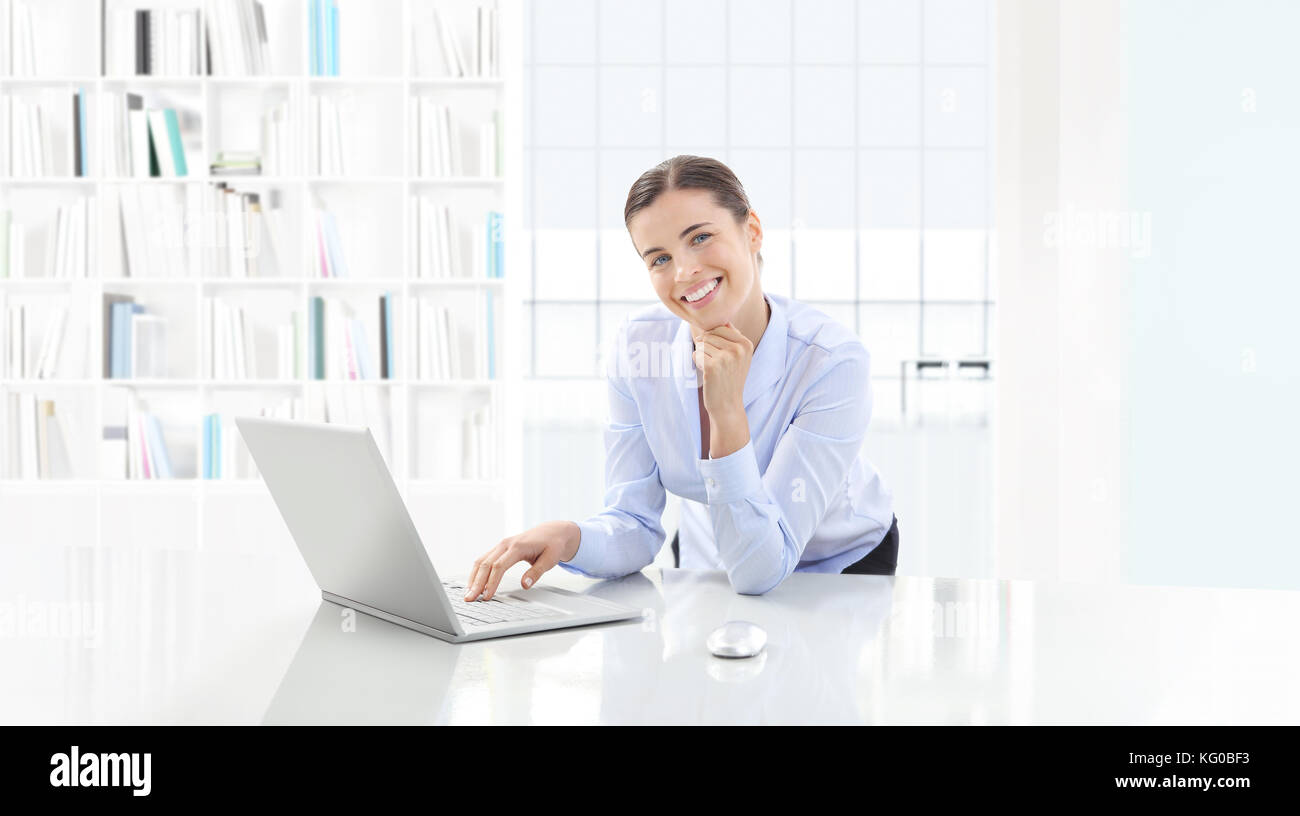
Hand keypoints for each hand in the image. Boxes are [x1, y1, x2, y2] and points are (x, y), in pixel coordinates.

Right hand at [462, 520, 580, 601]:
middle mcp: (506, 544)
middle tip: (470, 598)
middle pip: (486, 564)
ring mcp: (501, 545)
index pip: (499, 566)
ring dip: (474, 578)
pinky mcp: (500, 548)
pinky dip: (477, 572)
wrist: (553, 531)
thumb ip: (536, 572)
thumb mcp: (550, 559)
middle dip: (477, 583)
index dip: (491, 582)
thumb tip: (525, 585)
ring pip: (481, 561)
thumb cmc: (552, 545)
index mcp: (518, 546)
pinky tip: (474, 583)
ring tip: (468, 594)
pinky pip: (484, 559)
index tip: (487, 596)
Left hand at [693, 322, 753, 457]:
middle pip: (709, 334)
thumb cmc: (729, 379)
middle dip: (707, 348)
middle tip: (717, 366)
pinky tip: (708, 374)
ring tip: (713, 370)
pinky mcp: (712, 366)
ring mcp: (726, 357)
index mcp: (746, 343)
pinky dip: (697, 364)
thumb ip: (731, 337)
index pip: (720, 327)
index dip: (713, 340)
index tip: (720, 356)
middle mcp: (738, 348)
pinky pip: (696, 354)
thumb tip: (721, 317)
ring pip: (701, 344)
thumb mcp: (738, 356)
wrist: (728, 405)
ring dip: (702, 356)